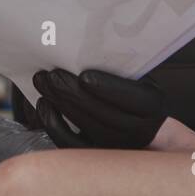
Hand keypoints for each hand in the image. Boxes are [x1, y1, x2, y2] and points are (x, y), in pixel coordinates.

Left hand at [32, 68, 164, 149]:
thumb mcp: (138, 75)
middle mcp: (138, 129)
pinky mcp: (97, 153)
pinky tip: (45, 105)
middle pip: (103, 113)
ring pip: (85, 126)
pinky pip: (72, 144)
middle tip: (51, 75)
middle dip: (73, 93)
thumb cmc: (134, 89)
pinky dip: (55, 125)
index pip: (132, 98)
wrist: (144, 124)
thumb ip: (121, 65)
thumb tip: (93, 42)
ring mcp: (117, 145)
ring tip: (43, 82)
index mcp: (151, 104)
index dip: (108, 88)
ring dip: (60, 103)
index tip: (85, 76)